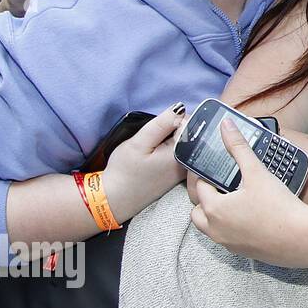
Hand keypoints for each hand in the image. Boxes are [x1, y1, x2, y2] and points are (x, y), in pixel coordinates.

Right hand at [102, 106, 186, 221]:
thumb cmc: (125, 171)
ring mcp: (186, 171)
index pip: (191, 125)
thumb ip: (161, 125)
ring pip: (185, 143)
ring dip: (171, 139)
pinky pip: (181, 153)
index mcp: (184, 155)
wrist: (116, 199)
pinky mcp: (179, 175)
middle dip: (173, 129)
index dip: (173, 119)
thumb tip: (180, 108)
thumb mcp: (139, 143)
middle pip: (190, 134)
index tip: (157, 129)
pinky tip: (157, 154)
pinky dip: (171, 149)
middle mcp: (190, 163)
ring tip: (153, 148)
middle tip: (153, 140)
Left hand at [190, 119, 307, 266]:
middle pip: (197, 213)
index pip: (199, 188)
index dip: (204, 176)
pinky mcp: (242, 252)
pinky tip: (249, 217)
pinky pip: (226, 239)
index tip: (213, 169)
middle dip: (204, 199)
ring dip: (214, 216)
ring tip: (233, 202)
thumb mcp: (257, 172)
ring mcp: (228, 243)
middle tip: (221, 186)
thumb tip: (225, 126)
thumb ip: (239, 148)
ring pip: (210, 228)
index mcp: (213, 208)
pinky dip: (230, 228)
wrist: (301, 238)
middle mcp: (215, 229)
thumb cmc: (277, 205)